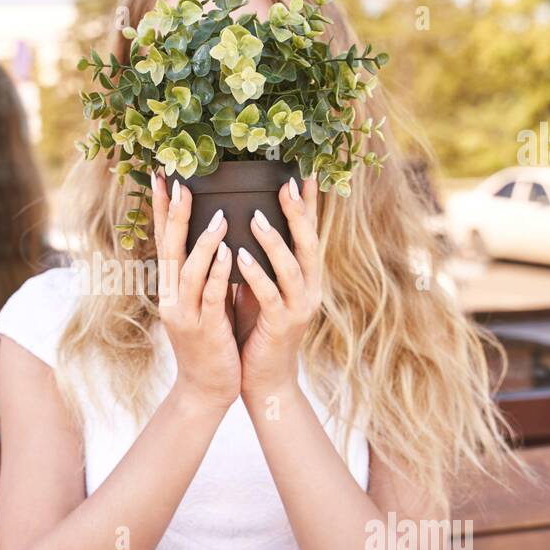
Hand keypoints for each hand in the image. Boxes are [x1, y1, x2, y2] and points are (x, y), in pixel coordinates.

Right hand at [152, 173, 240, 410]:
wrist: (206, 390)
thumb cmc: (210, 342)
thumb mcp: (202, 303)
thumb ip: (206, 273)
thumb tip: (218, 235)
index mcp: (171, 288)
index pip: (165, 240)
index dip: (163, 209)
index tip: (163, 176)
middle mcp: (172, 298)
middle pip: (170, 248)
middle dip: (175, 214)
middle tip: (181, 180)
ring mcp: (186, 315)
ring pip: (190, 271)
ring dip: (203, 241)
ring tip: (219, 212)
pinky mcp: (205, 331)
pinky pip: (211, 297)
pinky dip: (219, 273)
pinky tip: (231, 252)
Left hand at [235, 175, 322, 397]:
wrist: (263, 379)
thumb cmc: (257, 330)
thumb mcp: (259, 288)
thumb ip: (259, 260)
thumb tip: (243, 221)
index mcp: (304, 277)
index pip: (308, 232)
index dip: (309, 203)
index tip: (303, 170)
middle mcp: (308, 288)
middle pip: (309, 243)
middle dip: (299, 212)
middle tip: (286, 182)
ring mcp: (298, 307)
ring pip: (293, 268)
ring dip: (274, 241)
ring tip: (256, 216)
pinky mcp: (282, 326)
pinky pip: (270, 296)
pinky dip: (256, 275)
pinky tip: (240, 258)